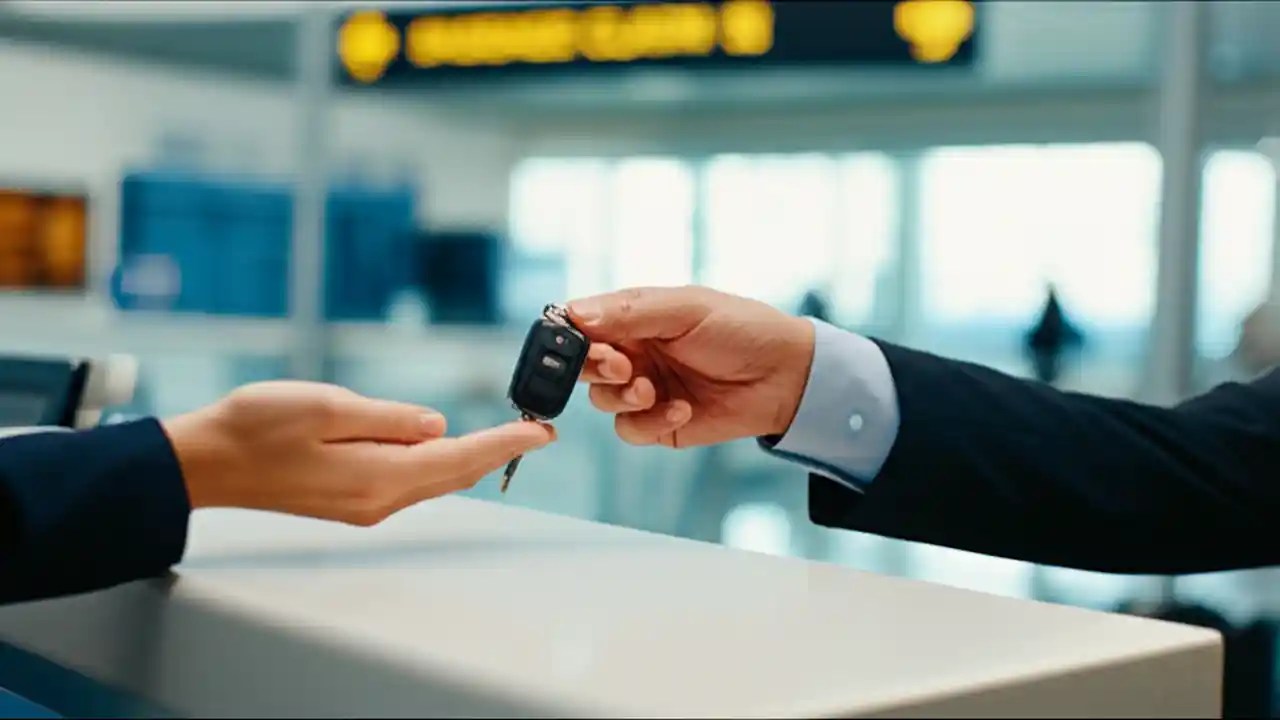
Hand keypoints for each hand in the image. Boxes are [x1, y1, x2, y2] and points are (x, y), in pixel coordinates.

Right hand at [161, 381, 554, 525]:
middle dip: (496, 452)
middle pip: (452, 475)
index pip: (458, 459)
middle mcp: (377, 500)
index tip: (542, 433)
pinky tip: (445, 450)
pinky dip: (436, 464)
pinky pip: (408, 482)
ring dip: (468, 459)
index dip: (504, 444)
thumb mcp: (328, 407)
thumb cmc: (255, 428)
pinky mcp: (349, 498)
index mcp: (377, 477)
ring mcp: (363, 504)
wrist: (205, 462)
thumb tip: (437, 425)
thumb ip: (389, 418)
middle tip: (536, 431)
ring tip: (505, 437)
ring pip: (432, 480)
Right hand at [568, 286, 814, 447]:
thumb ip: (631, 311)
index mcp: (636, 317)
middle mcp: (635, 352)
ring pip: (602, 400)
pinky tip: (681, 410)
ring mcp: (646, 388)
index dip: (573, 336)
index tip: (577, 343)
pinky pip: (630, 430)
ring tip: (652, 390)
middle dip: (594, 367)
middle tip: (621, 366)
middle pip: (584, 365)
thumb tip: (576, 314)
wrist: (786, 376)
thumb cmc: (743, 329)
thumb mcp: (686, 308)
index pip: (584, 324)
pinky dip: (649, 422)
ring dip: (622, 397)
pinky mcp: (659, 423)